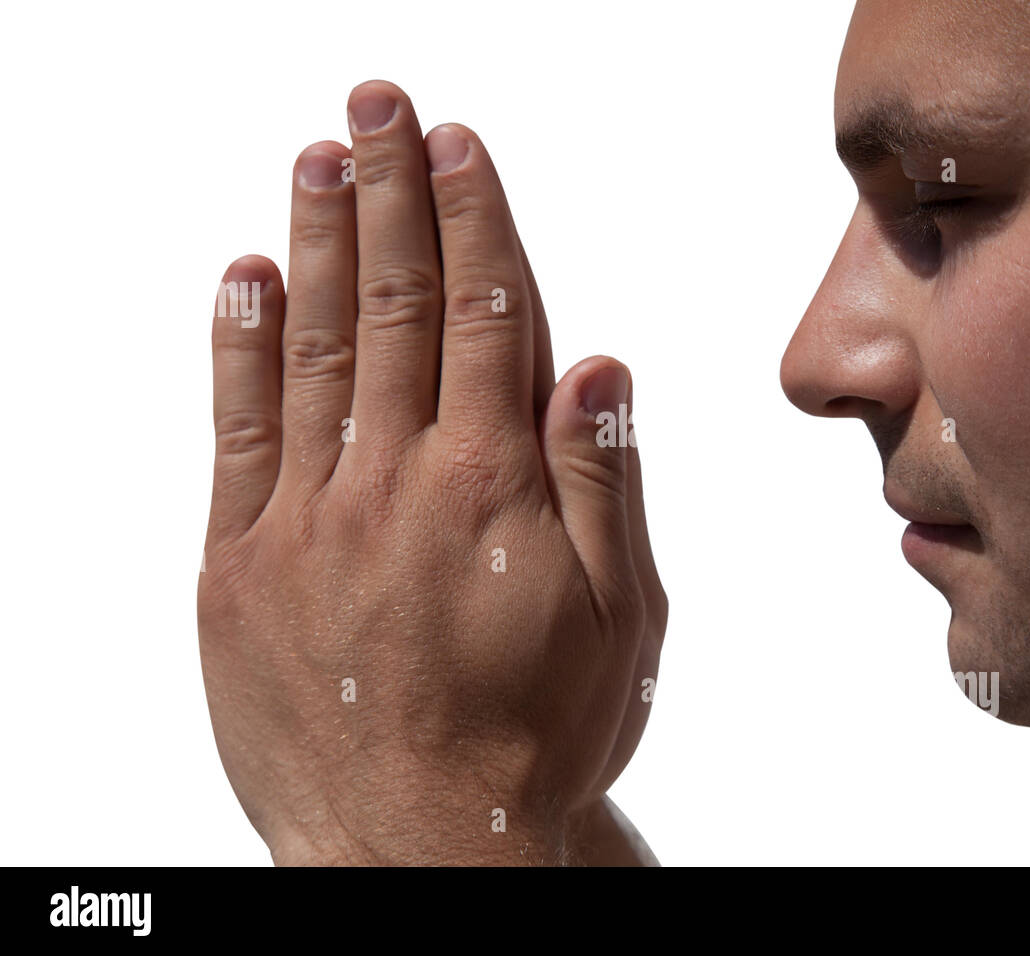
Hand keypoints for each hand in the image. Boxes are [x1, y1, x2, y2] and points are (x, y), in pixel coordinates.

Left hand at [197, 80, 666, 864]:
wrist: (419, 851)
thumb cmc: (536, 738)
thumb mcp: (617, 616)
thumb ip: (598, 481)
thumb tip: (593, 366)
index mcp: (490, 487)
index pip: (482, 316)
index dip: (472, 220)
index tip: (458, 146)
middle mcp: (393, 484)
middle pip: (394, 307)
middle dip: (390, 195)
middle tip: (379, 107)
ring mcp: (306, 521)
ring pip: (314, 349)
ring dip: (319, 243)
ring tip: (320, 157)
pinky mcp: (238, 567)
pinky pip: (235, 434)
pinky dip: (240, 346)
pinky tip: (246, 276)